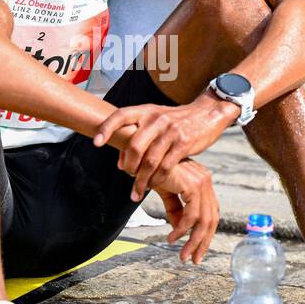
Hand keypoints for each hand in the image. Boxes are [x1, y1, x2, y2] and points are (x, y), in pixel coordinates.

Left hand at [93, 91, 239, 201]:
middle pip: (134, 145)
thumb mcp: (157, 118)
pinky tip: (154, 186)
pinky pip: (165, 166)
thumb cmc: (177, 120)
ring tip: (136, 193)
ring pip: (149, 161)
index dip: (106, 128)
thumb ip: (139, 135)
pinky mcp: (183, 143)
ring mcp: (170, 131)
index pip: (121, 115)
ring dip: (140, 180)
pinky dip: (157, 179)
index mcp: (146, 110)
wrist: (208, 113)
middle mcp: (156, 119)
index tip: (96, 143)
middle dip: (127, 166)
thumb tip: (120, 161)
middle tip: (126, 176)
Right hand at [151, 160, 218, 263]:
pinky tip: (172, 238)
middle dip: (202, 242)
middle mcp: (205, 181)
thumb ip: (174, 208)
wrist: (140, 154)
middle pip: (211, 219)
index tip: (196, 250)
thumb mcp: (166, 192)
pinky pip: (191, 216)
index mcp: (201, 181)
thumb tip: (179, 229)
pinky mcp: (192, 185)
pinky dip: (182, 230)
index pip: (210, 212)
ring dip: (193, 241)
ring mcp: (201, 182)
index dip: (205, 233)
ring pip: (203, 220)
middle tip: (193, 259)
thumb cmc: (150, 168)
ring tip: (182, 255)